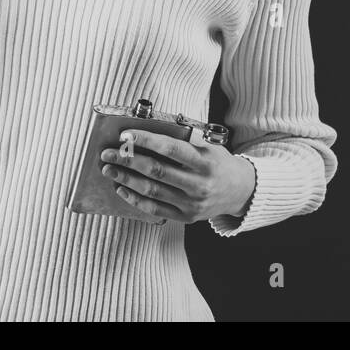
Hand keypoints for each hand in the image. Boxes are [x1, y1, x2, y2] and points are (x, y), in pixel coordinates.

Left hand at [99, 129, 256, 224]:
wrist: (240, 191)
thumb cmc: (218, 162)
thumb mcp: (209, 146)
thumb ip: (183, 140)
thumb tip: (146, 133)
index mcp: (205, 162)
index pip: (171, 148)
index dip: (146, 141)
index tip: (125, 135)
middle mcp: (199, 184)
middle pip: (156, 171)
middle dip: (128, 160)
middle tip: (108, 153)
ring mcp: (192, 203)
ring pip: (152, 190)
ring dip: (126, 179)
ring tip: (110, 170)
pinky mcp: (186, 217)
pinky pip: (155, 209)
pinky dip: (135, 199)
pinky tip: (122, 188)